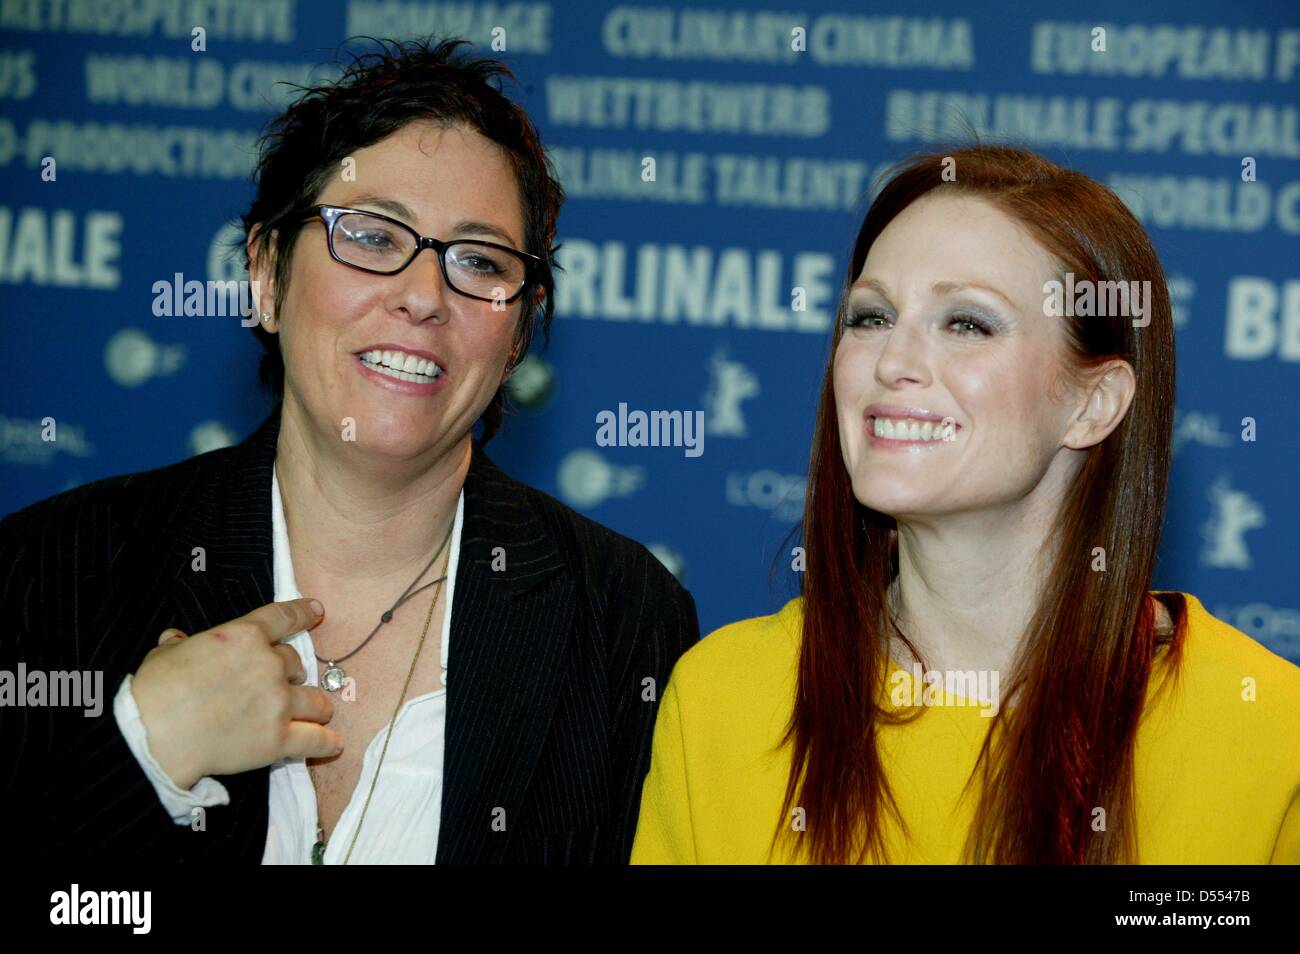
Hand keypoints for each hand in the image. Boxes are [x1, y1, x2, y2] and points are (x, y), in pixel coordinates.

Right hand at [132, 598, 340, 789]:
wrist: (152, 737)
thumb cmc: (153, 692)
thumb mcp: (164, 655)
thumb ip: (179, 645)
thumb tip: (176, 639)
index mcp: (244, 636)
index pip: (284, 617)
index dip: (304, 613)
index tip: (318, 611)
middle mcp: (269, 665)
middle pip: (297, 663)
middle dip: (291, 674)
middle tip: (280, 686)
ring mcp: (278, 703)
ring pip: (316, 700)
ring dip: (314, 706)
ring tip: (312, 714)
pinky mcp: (278, 739)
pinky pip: (317, 740)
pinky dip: (326, 742)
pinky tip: (331, 744)